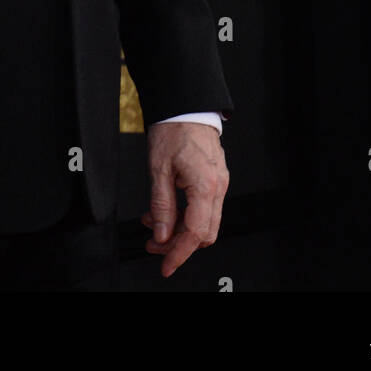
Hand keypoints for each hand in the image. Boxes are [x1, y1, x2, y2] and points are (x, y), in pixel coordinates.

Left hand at [141, 121, 228, 277]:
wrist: (186, 104)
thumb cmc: (173, 129)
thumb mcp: (158, 168)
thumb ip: (161, 205)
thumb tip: (161, 235)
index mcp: (205, 185)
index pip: (195, 233)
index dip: (179, 253)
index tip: (165, 265)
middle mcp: (218, 186)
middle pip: (203, 233)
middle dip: (177, 243)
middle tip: (152, 243)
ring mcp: (219, 182)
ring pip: (203, 221)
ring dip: (178, 228)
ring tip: (152, 222)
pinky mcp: (215, 178)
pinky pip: (203, 206)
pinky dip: (184, 214)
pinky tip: (164, 209)